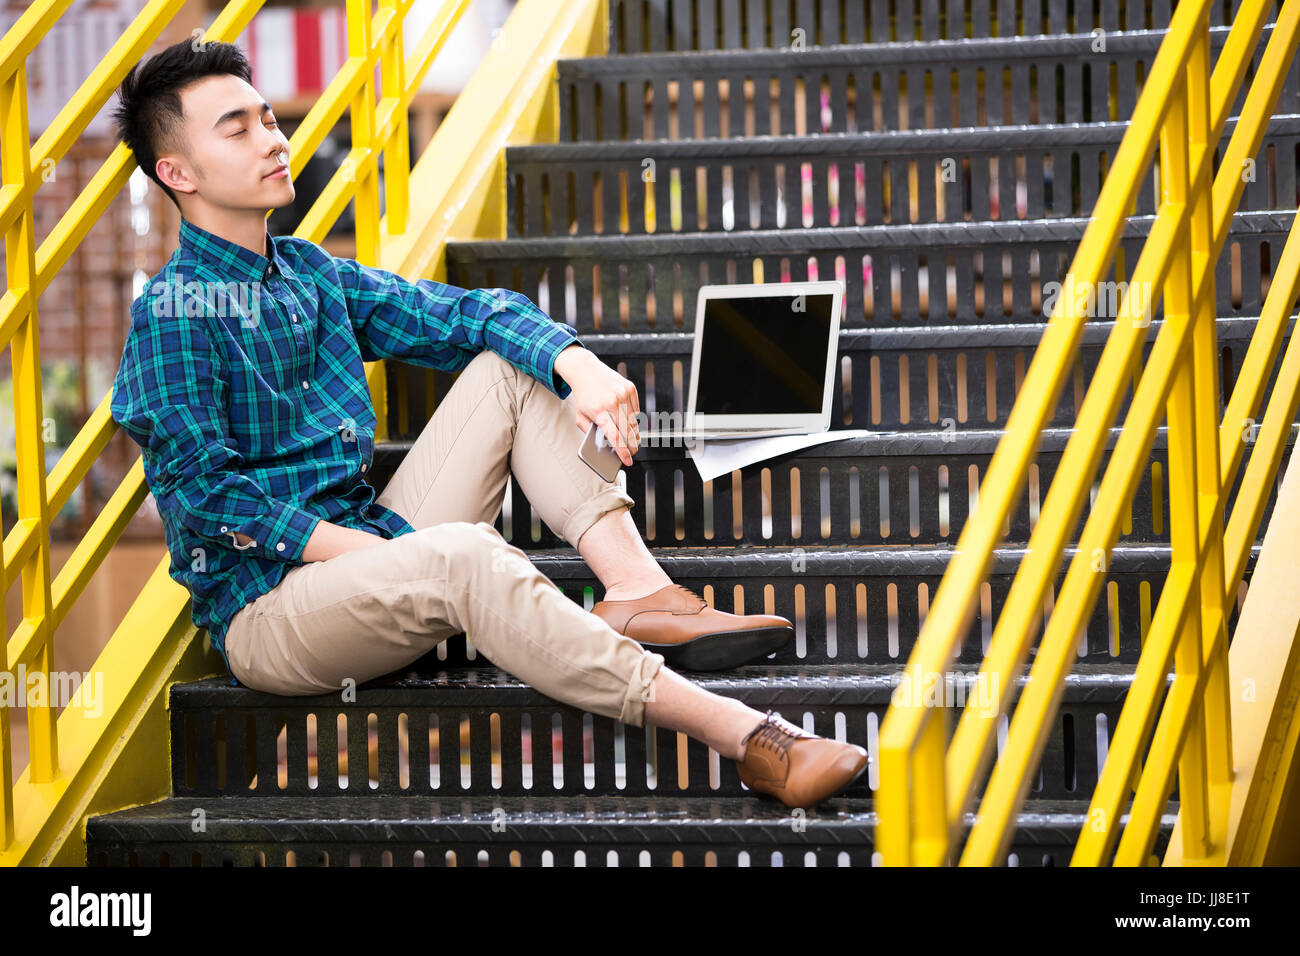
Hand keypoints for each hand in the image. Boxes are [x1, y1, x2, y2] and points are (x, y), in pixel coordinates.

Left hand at [554, 344, 640, 465]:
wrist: (585, 370)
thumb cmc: (583, 395)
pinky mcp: (630, 388)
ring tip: (632, 440)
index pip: (615, 437)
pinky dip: (633, 418)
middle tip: (632, 453)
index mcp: (599, 411)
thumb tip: (606, 445)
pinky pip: (636, 409)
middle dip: (632, 446)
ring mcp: (623, 394)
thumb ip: (590, 432)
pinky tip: (628, 421)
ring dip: (634, 433)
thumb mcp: (579, 416)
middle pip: (628, 432)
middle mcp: (613, 402)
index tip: (628, 460)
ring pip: (634, 422)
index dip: (623, 452)